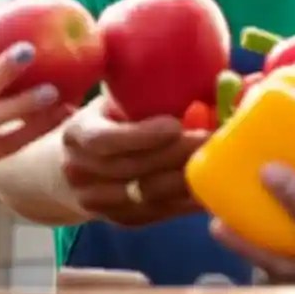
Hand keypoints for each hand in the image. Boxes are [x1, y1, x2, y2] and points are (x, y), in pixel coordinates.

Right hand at [61, 96, 207, 226]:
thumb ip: (143, 92)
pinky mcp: (121, 220)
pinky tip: (210, 186)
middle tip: (214, 139)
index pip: (104, 140)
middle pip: (133, 168)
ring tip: (218, 161)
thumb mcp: (112, 101)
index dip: (141, 135)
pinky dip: (186, 201)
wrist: (76, 168)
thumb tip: (208, 72)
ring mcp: (98, 202)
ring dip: (186, 180)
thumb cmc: (106, 122)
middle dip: (177, 154)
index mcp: (76, 135)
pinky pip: (159, 213)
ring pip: (149, 195)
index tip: (175, 124)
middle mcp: (80, 172)